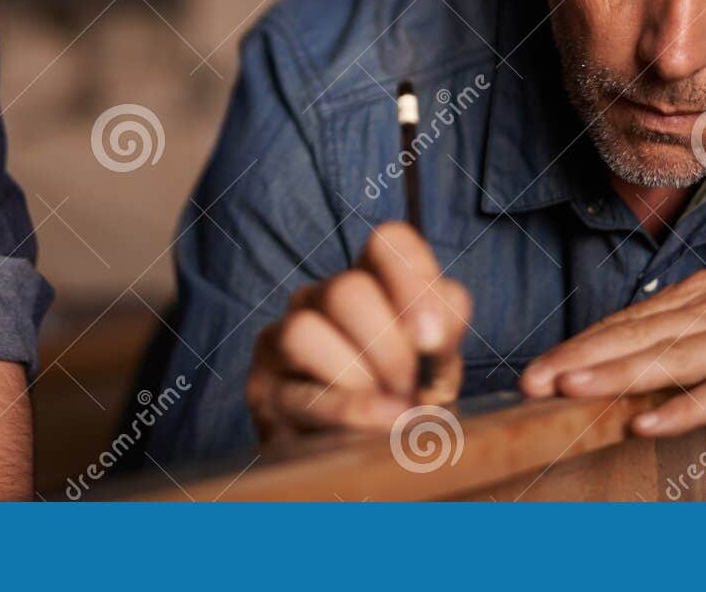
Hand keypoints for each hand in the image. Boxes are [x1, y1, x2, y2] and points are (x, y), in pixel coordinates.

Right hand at [246, 222, 471, 441]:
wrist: (366, 463)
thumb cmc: (407, 400)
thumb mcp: (437, 363)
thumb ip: (443, 333)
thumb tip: (428, 335)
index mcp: (369, 279)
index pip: (388, 241)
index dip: (414, 279)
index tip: (432, 338)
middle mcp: (318, 298)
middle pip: (346, 290)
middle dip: (390, 350)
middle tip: (411, 389)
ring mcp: (280, 339)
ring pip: (304, 331)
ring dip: (358, 379)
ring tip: (389, 411)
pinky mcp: (262, 390)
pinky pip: (298, 393)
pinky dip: (347, 412)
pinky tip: (379, 425)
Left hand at [519, 255, 705, 435]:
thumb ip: (696, 325)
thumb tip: (642, 349)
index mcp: (705, 294)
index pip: (630, 321)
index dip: (583, 344)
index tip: (539, 368)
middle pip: (636, 337)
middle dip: (580, 360)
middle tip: (531, 382)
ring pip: (669, 360)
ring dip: (616, 376)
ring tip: (571, 390)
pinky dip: (685, 408)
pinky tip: (650, 422)